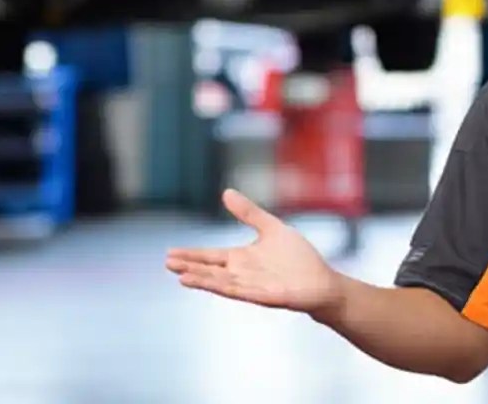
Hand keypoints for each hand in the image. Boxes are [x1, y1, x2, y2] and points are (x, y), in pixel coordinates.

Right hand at [165, 189, 342, 316]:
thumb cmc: (298, 257)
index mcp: (241, 257)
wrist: (320, 280)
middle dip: (189, 266)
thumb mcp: (271, 228)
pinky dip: (220, 287)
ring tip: (179, 274)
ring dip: (200, 278)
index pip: (210, 256)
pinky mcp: (260, 294)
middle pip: (209, 269)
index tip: (170, 253)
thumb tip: (226, 193)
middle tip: (167, 262)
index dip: (191, 254)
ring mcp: (249, 285)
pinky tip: (208, 284)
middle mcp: (241, 273)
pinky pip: (236, 290)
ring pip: (218, 281)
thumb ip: (248, 213)